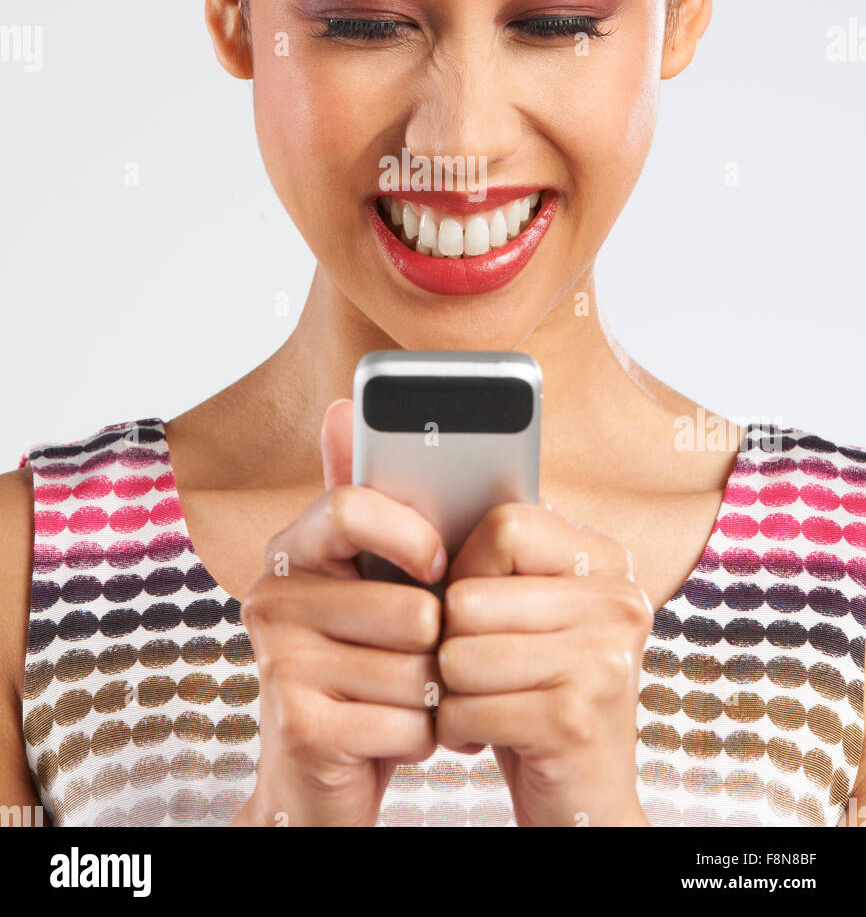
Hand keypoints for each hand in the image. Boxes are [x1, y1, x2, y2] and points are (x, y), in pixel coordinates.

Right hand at [232, 399, 444, 826]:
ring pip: (417, 668)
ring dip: (431, 697)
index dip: (411, 536)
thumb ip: (367, 499)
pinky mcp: (301, 727)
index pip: (350, 506)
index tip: (438, 566)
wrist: (318, 784)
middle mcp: (272, 599)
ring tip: (403, 699)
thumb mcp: (366, 580)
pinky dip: (420, 739)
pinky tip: (390, 737)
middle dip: (435, 645)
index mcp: (292, 552)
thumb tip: (339, 407)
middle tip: (415, 660)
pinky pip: (409, 721)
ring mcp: (280, 665)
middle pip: (408, 604)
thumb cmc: (360, 669)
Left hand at [435, 503, 653, 826]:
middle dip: (451, 644)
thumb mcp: (526, 616)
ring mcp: (601, 661)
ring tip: (484, 702)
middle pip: (469, 597)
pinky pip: (464, 708)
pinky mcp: (573, 720)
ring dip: (451, 692)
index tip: (472, 608)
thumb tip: (404, 502)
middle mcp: (616, 603)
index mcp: (606, 563)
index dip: (464, 569)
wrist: (587, 803)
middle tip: (479, 673)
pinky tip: (488, 734)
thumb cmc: (537, 695)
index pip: (504, 527)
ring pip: (458, 655)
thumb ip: (495, 562)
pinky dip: (458, 729)